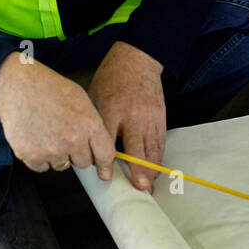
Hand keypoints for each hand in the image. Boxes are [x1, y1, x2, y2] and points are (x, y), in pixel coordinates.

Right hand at [0, 53, 114, 178]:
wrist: (18, 88)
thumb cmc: (49, 89)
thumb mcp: (81, 99)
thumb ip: (93, 125)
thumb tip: (100, 147)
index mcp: (89, 124)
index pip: (105, 155)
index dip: (105, 165)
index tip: (105, 172)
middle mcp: (72, 139)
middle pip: (84, 163)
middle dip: (78, 153)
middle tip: (65, 136)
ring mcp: (52, 150)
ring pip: (63, 165)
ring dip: (58, 155)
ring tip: (48, 132)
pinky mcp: (32, 156)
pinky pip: (43, 167)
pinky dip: (40, 157)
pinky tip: (37, 138)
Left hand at [88, 41, 165, 191]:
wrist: (137, 61)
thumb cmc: (111, 80)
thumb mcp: (93, 97)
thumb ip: (94, 124)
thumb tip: (88, 150)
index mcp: (112, 109)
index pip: (109, 140)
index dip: (107, 160)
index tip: (106, 176)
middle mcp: (133, 115)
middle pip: (138, 146)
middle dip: (140, 169)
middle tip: (140, 187)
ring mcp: (150, 117)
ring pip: (153, 148)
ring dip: (151, 169)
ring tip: (147, 186)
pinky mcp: (161, 118)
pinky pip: (160, 143)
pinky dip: (157, 159)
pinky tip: (154, 171)